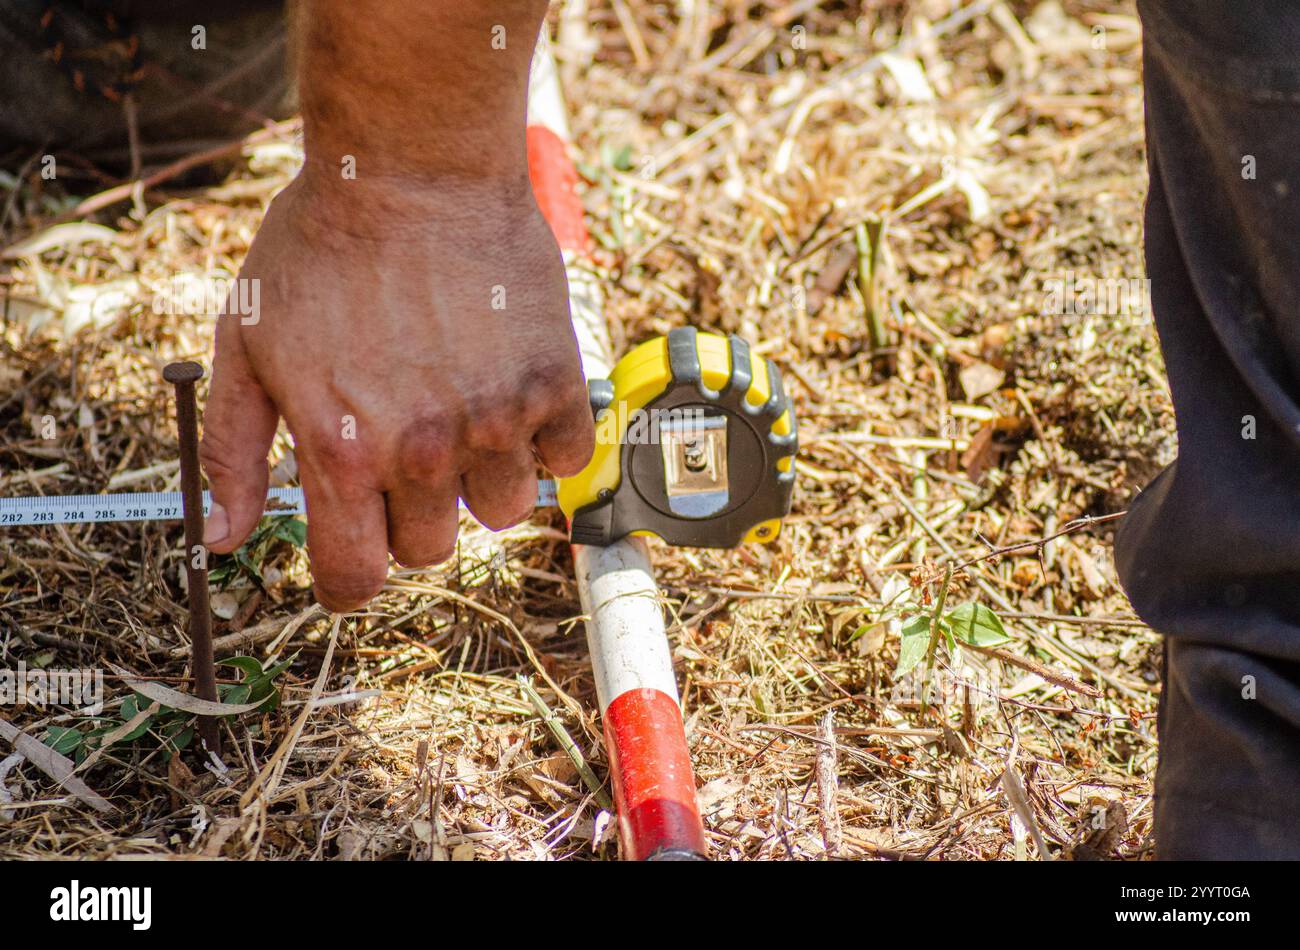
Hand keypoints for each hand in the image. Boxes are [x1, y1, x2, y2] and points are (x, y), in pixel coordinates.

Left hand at [199, 170, 594, 610]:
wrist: (412, 167)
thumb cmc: (320, 250)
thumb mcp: (246, 346)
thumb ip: (234, 454)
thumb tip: (218, 539)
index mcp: (339, 451)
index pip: (355, 576)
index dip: (349, 579)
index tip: (354, 561)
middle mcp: (421, 451)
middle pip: (429, 548)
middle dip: (410, 512)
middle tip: (401, 445)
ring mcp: (496, 420)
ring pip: (503, 511)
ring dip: (479, 478)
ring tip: (460, 411)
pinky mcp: (553, 385)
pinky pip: (563, 461)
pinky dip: (541, 440)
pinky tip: (509, 391)